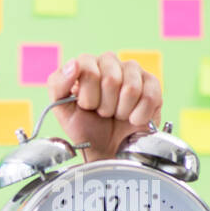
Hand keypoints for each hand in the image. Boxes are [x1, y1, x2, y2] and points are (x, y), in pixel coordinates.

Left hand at [46, 52, 161, 161]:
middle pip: (111, 79)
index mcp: (85, 64)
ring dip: (121, 111)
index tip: (86, 107)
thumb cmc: (85, 128)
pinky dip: (138, 115)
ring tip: (115, 114)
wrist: (107, 148)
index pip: (88, 69)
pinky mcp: (152, 82)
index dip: (88, 96)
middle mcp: (109, 62)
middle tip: (102, 113)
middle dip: (104, 105)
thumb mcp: (62, 110)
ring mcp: (132, 70)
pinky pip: (149, 97)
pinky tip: (132, 118)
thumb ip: (57, 85)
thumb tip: (73, 64)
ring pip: (131, 89)